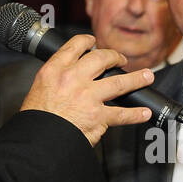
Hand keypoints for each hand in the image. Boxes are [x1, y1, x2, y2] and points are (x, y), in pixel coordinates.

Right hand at [20, 34, 154, 146]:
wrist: (39, 140)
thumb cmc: (36, 119)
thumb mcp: (38, 88)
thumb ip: (55, 80)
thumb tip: (70, 80)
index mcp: (54, 70)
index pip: (74, 46)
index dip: (87, 41)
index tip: (93, 41)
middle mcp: (73, 79)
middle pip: (101, 59)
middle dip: (115, 57)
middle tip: (122, 59)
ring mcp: (88, 97)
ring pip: (118, 83)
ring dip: (136, 79)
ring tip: (146, 77)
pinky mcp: (98, 116)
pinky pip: (122, 114)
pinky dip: (136, 114)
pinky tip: (144, 113)